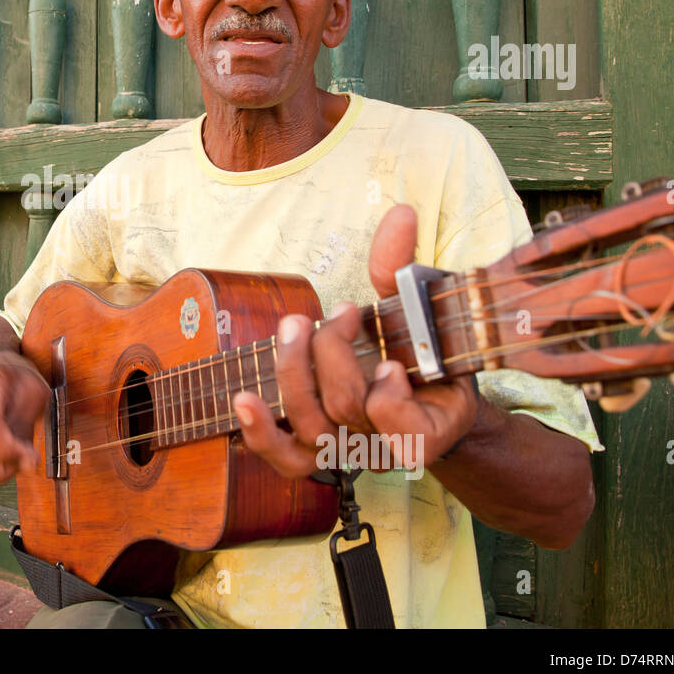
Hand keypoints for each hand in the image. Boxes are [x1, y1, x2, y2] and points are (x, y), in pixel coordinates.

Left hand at [231, 204, 479, 478]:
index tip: (389, 362)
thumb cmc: (415, 346)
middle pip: (346, 409)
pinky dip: (260, 432)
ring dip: (294, 371)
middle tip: (338, 314)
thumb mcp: (418, 304)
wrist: (412, 396)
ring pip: (311, 429)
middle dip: (333, 353)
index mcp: (431, 422)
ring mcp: (348, 449)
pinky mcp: (315, 451)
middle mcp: (387, 444)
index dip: (390, 399)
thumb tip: (399, 214)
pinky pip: (284, 460)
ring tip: (293, 327)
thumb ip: (403, 265)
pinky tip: (242, 400)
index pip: (406, 430)